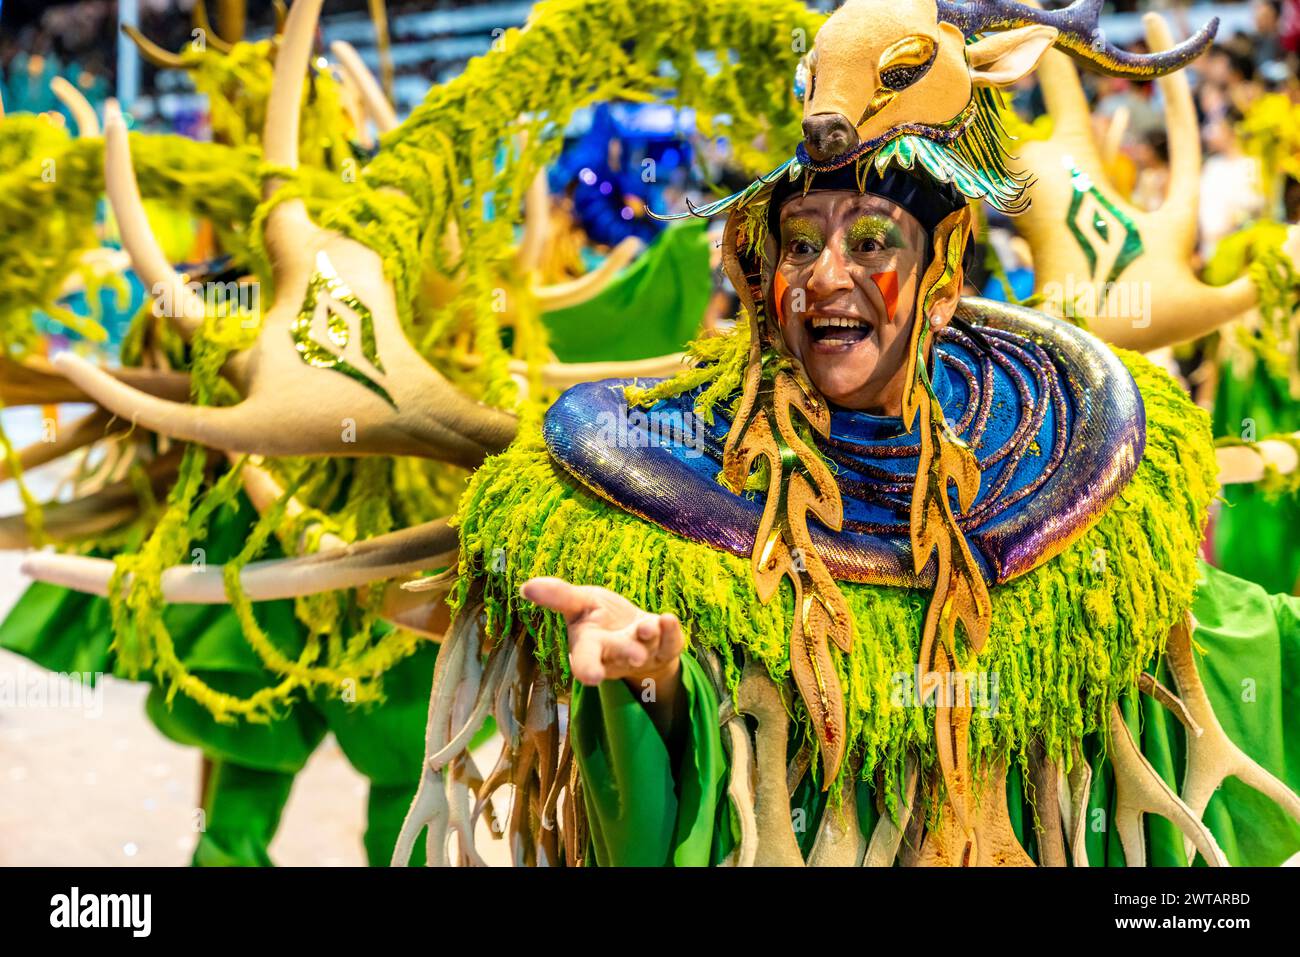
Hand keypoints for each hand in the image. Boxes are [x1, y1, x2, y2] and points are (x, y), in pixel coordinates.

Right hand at [519, 577, 683, 687]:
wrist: (634, 633)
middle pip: (619, 655)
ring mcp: (643, 652)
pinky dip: (671, 630)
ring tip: (650, 626)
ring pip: (647, 646)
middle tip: (636, 657)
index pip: (585, 659)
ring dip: (649, 636)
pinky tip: (668, 618)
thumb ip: (558, 596)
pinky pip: (671, 642)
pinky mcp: (666, 648)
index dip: (587, 668)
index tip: (590, 677)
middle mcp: (615, 654)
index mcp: (589, 646)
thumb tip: (525, 586)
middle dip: (626, 654)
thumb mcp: (578, 603)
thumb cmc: (600, 618)